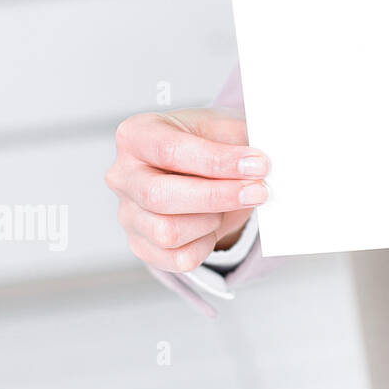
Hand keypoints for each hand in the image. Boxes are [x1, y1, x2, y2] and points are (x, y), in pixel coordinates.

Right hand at [105, 108, 270, 273]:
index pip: (170, 151)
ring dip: (211, 221)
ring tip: (229, 204)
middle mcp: (123, 175)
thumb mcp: (225, 129)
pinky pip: (177, 258)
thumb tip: (265, 164)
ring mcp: (127, 213)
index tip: (258, 164)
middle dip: (218, 195)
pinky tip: (215, 224)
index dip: (218, 161)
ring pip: (167, 232)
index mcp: (137, 135)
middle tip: (259, 190)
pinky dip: (205, 245)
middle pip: (160, 196)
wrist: (206, 168)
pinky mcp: (142, 245)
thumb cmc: (211, 143)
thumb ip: (243, 141)